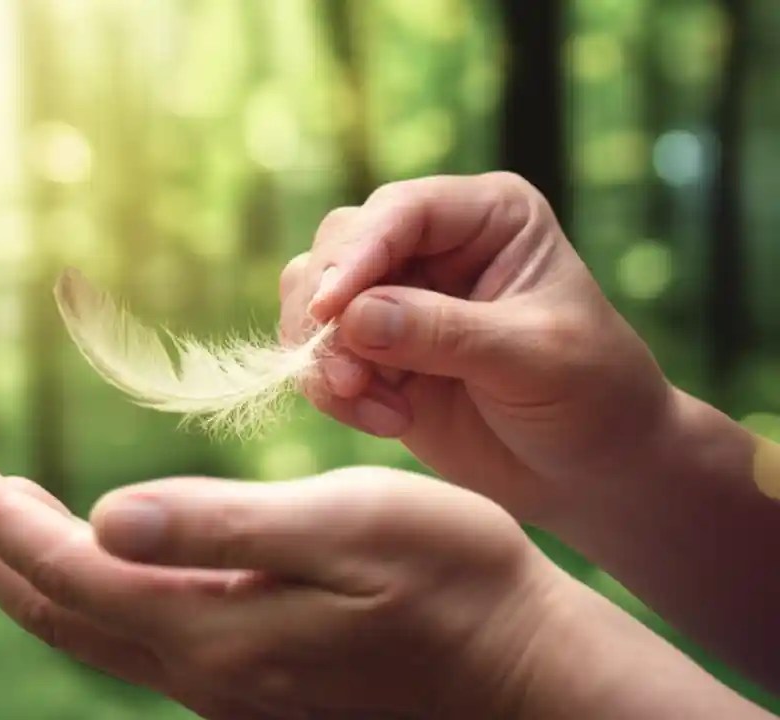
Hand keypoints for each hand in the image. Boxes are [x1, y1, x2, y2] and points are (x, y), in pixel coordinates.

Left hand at [0, 452, 575, 718]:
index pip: (62, 566)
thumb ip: (218, 530)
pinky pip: (131, 633)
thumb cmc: (455, 582)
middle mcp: (200, 670)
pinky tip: (89, 555)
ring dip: (23, 566)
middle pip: (52, 607)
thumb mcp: (348, 529)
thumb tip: (100, 519)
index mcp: (211, 628)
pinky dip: (83, 586)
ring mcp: (223, 684)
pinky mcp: (251, 679)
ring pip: (86, 625)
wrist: (524, 673)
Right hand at [280, 172, 672, 525]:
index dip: (356, 255)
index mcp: (486, 216)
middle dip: (328, 313)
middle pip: (339, 246)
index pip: (401, 212)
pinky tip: (386, 421)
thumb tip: (352, 318)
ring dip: (324, 357)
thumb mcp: (531, 358)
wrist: (592, 469)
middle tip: (349, 379)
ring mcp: (396, 296)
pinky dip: (333, 391)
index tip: (330, 310)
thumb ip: (443, 333)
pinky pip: (316, 355)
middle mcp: (432, 244)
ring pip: (312, 298)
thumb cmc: (591, 395)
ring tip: (370, 406)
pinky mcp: (373, 351)